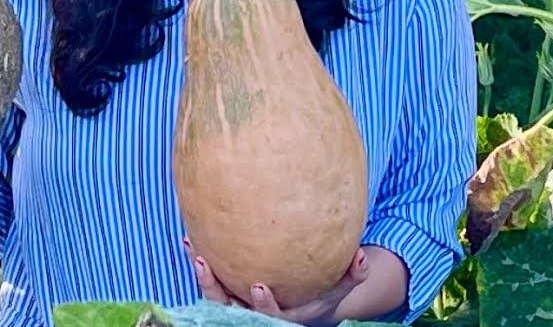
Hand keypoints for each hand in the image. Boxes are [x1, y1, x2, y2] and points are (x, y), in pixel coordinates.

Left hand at [184, 238, 368, 326]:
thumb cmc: (322, 290)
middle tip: (206, 265)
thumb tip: (361, 256)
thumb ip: (353, 274)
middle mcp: (255, 311)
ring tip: (192, 244)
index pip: (269, 315)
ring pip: (214, 294)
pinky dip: (202, 258)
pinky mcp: (228, 288)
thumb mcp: (340, 285)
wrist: (303, 298)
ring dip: (201, 272)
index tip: (258, 286)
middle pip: (229, 307)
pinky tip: (191, 236)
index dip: (263, 304)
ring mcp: (238, 302)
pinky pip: (212, 278)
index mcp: (282, 315)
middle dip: (215, 289)